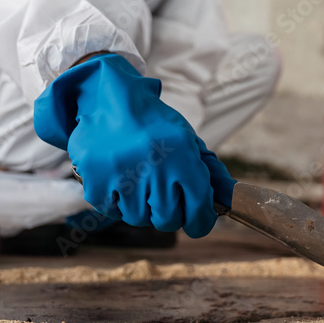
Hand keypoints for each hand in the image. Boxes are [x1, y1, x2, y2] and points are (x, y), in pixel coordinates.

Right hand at [34, 53, 235, 237]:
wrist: (109, 99)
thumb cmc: (153, 124)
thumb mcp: (187, 138)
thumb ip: (208, 168)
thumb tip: (227, 198)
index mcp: (182, 155)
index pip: (198, 208)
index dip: (201, 222)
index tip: (198, 223)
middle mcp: (155, 166)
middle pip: (167, 220)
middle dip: (171, 215)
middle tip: (166, 201)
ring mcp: (123, 175)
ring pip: (139, 218)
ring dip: (143, 208)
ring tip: (140, 184)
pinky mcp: (96, 180)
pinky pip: (112, 211)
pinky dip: (118, 203)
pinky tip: (121, 181)